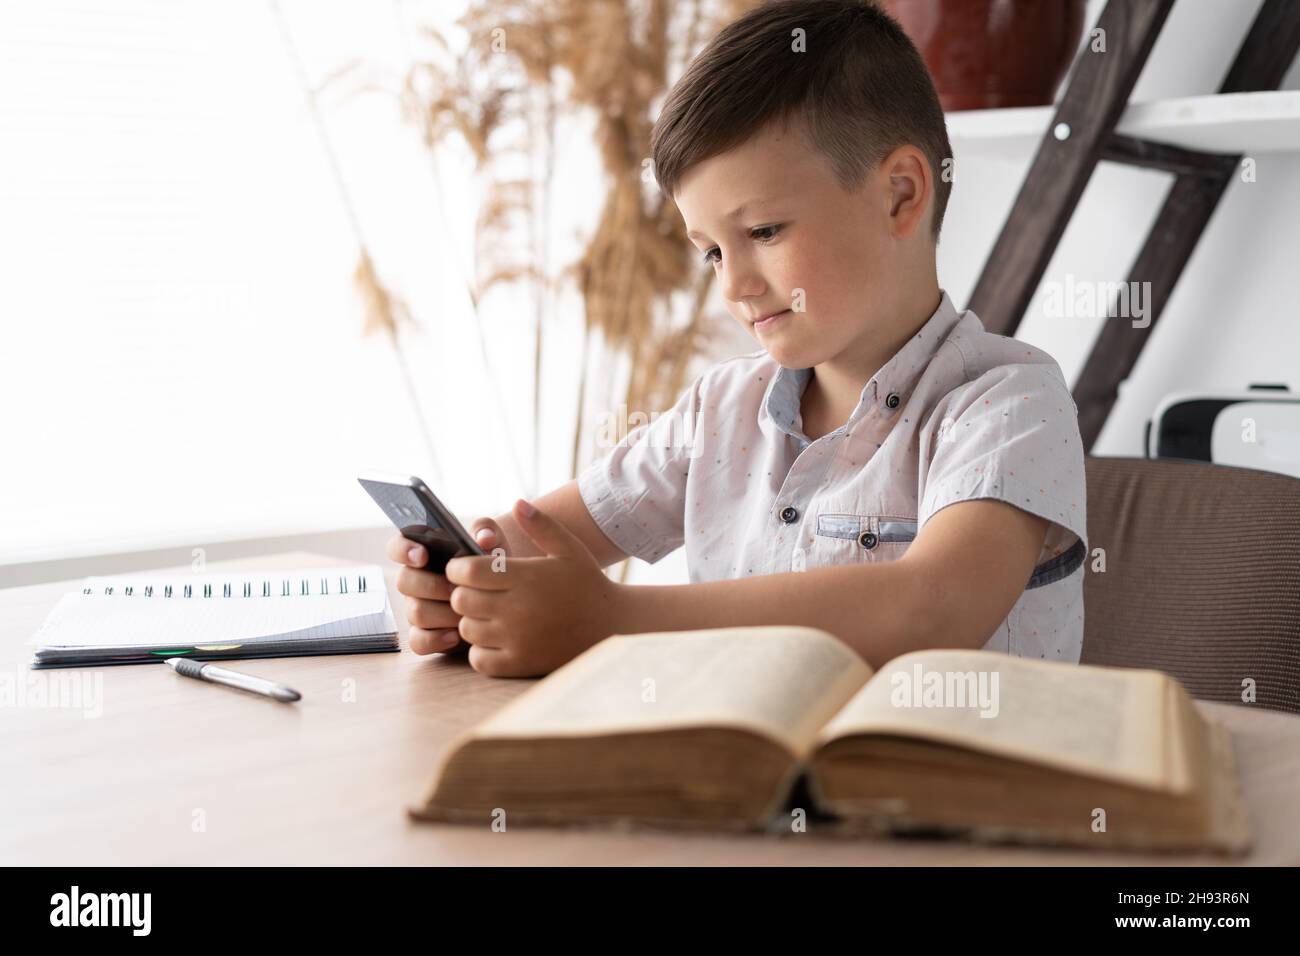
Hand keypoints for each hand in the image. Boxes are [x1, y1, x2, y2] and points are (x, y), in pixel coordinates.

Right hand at [386, 517, 511, 655]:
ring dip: (442, 613)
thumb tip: (484, 538)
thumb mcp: (494, 543)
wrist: (505, 599)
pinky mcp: (426, 634)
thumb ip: (487, 531)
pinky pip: (418, 641)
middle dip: (432, 586)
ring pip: (414, 612)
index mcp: (424, 553)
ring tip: (466, 613)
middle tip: (457, 589)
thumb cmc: (492, 566)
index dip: (403, 549)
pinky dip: (436, 639)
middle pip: (404, 581)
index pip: (397, 546)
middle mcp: (416, 580)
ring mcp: (419, 608)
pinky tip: (456, 635)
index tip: (422, 555)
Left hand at [444, 498, 624, 677]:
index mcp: (526, 577)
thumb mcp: (569, 548)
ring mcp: (518, 639)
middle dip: (463, 593)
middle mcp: (518, 609)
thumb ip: (542, 525)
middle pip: (461, 601)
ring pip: (467, 630)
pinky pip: (479, 659)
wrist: (613, 625)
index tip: (467, 569)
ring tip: (488, 614)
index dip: (459, 568)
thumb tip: (517, 504)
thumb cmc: (586, 583)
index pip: (467, 571)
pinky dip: (481, 650)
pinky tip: (496, 638)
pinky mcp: (520, 663)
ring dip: (472, 621)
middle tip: (477, 591)